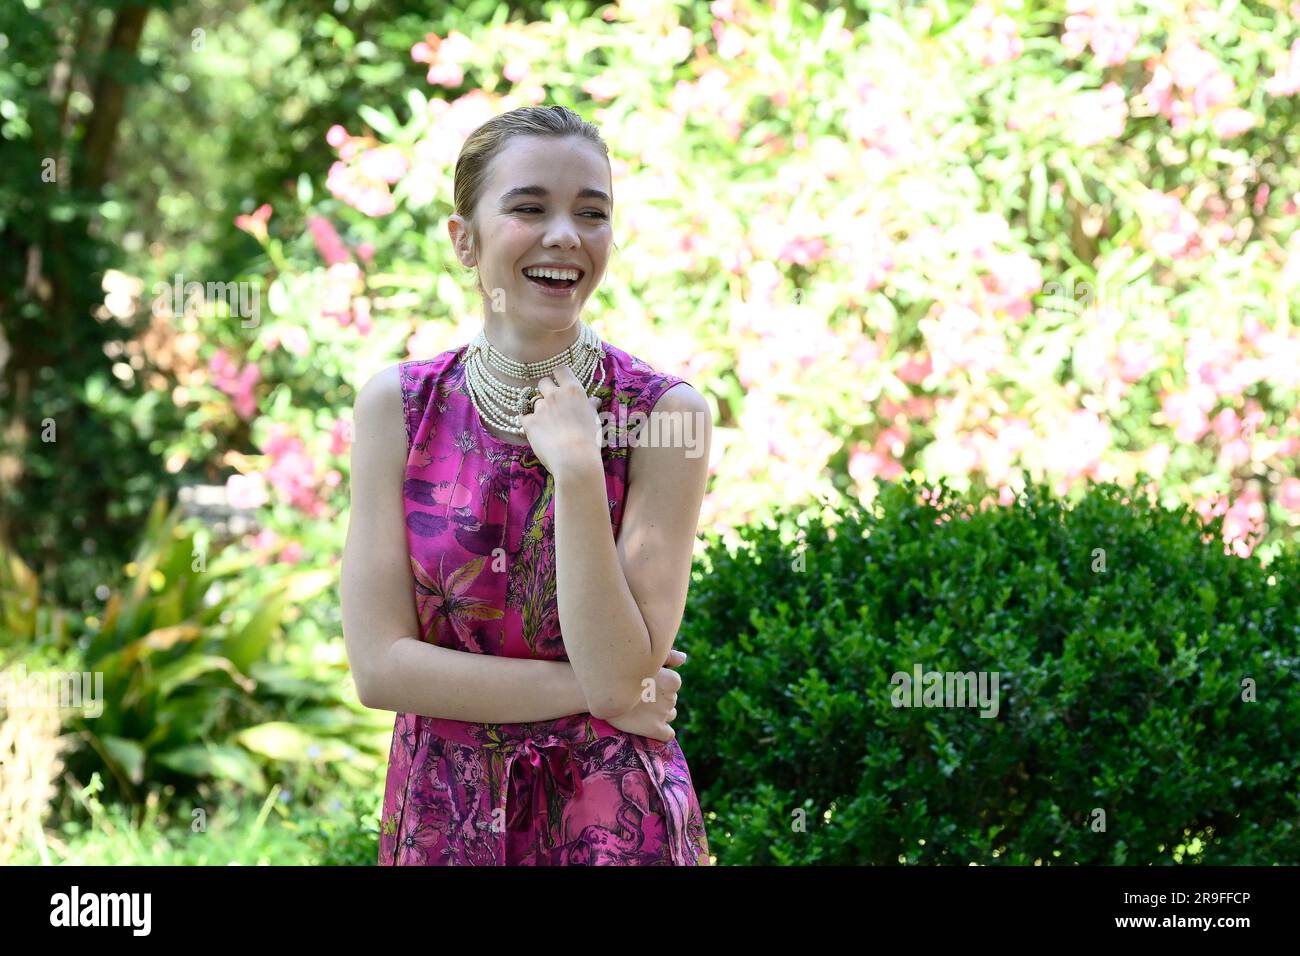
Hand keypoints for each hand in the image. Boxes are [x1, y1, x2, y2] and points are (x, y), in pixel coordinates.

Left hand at [520, 364, 602, 478]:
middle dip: (545, 390)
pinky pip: (523, 415)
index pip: (560, 369)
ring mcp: (540, 408)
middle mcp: (555, 394)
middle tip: (552, 403)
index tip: (559, 382)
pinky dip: (527, 420)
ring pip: (534, 401)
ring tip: (547, 423)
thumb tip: (594, 400)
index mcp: (573, 390)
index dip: (558, 375)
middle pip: (543, 382)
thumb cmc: (589, 440)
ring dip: (538, 408)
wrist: (575, 459)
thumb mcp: (594, 420)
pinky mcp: (529, 422)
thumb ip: (590, 407)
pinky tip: (535, 428)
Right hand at [604, 648, 685, 741]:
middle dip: (658, 698)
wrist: (596, 691)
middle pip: (670, 699)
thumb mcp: (644, 658)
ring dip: (659, 712)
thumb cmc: (618, 669)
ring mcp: (663, 714)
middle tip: (638, 696)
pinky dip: (662, 732)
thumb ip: (667, 657)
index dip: (660, 683)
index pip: (674, 684)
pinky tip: (648, 725)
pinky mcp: (654, 729)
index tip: (644, 683)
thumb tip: (684, 659)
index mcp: (672, 680)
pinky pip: (667, 734)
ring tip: (639, 709)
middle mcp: (671, 697)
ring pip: (670, 714)